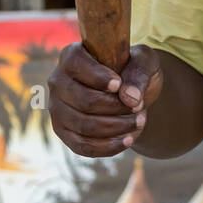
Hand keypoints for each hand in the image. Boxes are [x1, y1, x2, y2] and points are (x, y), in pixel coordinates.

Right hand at [48, 42, 163, 157]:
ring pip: (84, 125)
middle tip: (139, 107)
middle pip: (83, 100)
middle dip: (116, 107)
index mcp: (72, 56)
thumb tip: (129, 98)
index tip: (119, 85)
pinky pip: (83, 146)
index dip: (98, 77)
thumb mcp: (144, 62)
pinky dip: (108, 146)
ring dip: (116, 127)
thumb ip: (139, 73)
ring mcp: (58, 109)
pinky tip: (128, 139)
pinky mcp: (65, 132)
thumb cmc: (133, 70)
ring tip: (139, 121)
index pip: (76, 65)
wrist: (131, 93)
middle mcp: (58, 82)